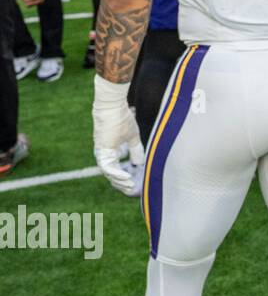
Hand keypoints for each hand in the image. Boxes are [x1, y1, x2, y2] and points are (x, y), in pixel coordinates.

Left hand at [92, 76, 145, 194]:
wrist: (113, 107)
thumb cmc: (122, 118)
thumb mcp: (132, 137)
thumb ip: (135, 150)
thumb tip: (139, 164)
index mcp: (110, 150)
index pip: (115, 168)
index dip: (123, 176)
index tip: (133, 182)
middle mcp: (104, 153)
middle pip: (110, 173)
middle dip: (120, 182)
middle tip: (131, 189)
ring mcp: (101, 152)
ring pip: (108, 172)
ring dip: (119, 181)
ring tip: (130, 185)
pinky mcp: (102, 150)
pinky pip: (108, 167)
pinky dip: (117, 174)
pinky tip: (127, 177)